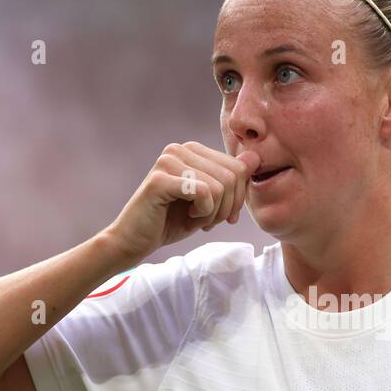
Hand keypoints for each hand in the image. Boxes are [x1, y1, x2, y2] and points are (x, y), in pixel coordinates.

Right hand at [102, 142, 258, 261]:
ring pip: (220, 186)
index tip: (224, 215)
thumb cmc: (171, 221)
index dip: (238, 197)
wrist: (134, 241)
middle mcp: (179, 149)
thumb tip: (256, 157)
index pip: (238, 167)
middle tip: (210, 221)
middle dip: (228, 206)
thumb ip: (231, 179)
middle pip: (233, 175)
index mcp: (191, 150)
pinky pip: (204, 193)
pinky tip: (188, 216)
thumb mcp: (210, 202)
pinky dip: (203, 212)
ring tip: (196, 218)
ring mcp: (168, 161)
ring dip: (214, 212)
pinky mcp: (160, 180)